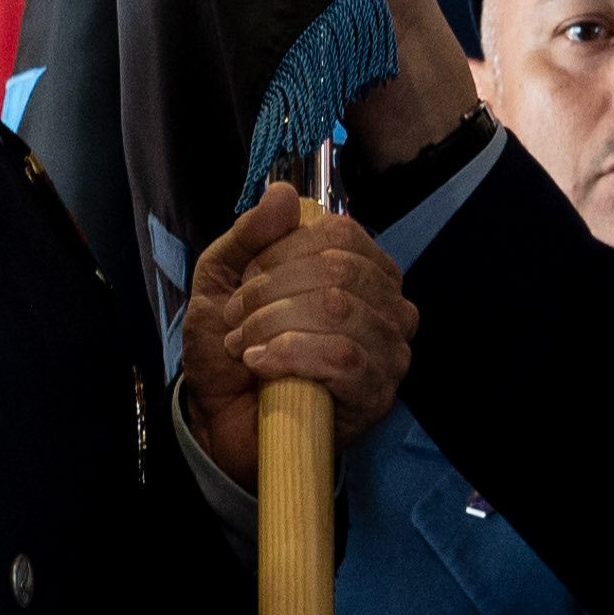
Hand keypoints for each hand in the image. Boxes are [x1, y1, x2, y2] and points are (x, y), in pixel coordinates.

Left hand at [179, 182, 415, 483]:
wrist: (224, 422)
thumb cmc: (234, 348)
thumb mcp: (225, 279)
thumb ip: (250, 235)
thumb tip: (284, 193)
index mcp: (362, 271)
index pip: (340, 235)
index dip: (284, 252)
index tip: (246, 279)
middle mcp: (389, 307)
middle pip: (339, 271)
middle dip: (271, 292)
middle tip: (235, 318)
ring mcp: (389, 353)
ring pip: (339, 311)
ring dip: (273, 324)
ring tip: (242, 344)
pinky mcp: (376, 395)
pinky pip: (342, 357)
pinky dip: (289, 354)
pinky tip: (260, 365)